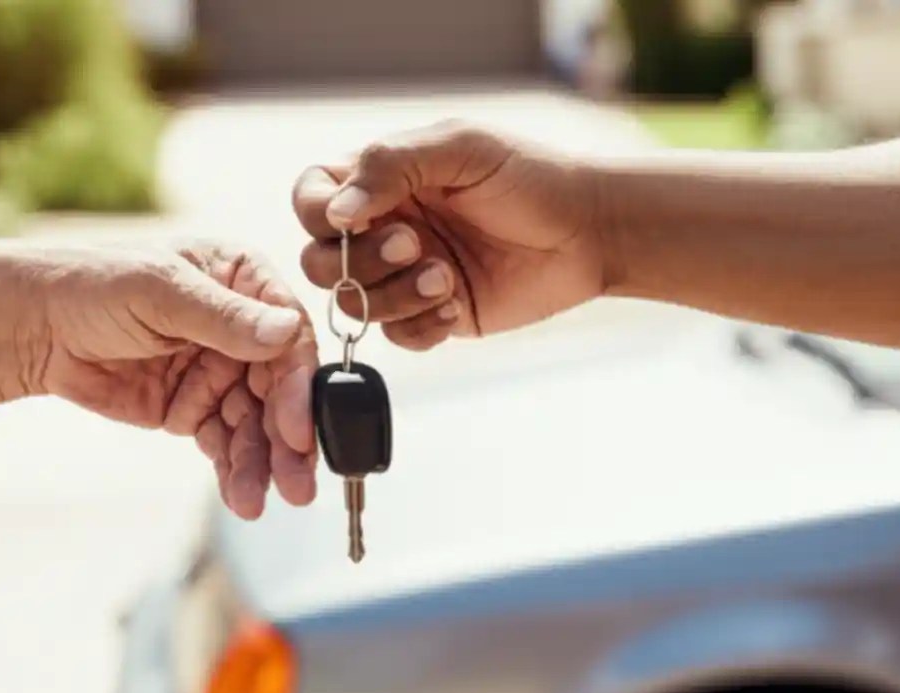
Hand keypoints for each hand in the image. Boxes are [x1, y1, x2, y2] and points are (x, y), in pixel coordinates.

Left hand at [0, 239, 318, 519]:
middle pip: (279, 388)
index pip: (288, 334)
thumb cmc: (92, 284)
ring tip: (259, 501)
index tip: (297, 429)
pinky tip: (242, 497)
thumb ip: (224, 317)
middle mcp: (241, 325)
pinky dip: (234, 471)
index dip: (297, 385)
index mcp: (243, 279)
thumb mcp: (159, 290)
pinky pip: (224, 443)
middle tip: (298, 484)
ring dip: (262, 463)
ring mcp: (219, 369)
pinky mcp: (193, 408)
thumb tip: (286, 330)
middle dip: (288, 439)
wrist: (33, 329)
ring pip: (255, 424)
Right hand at [293, 120, 610, 349]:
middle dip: (358, 262)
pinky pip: (397, 337)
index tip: (354, 219)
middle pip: (318, 261)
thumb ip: (392, 165)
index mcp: (381, 180)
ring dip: (394, 296)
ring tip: (445, 276)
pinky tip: (455, 304)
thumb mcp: (461, 148)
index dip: (317, 214)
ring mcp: (404, 276)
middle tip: (414, 245)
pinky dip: (419, 326)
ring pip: (353, 305)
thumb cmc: (529, 176)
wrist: (589, 230)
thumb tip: (336, 212)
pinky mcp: (433, 315)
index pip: (311, 198)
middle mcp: (383, 228)